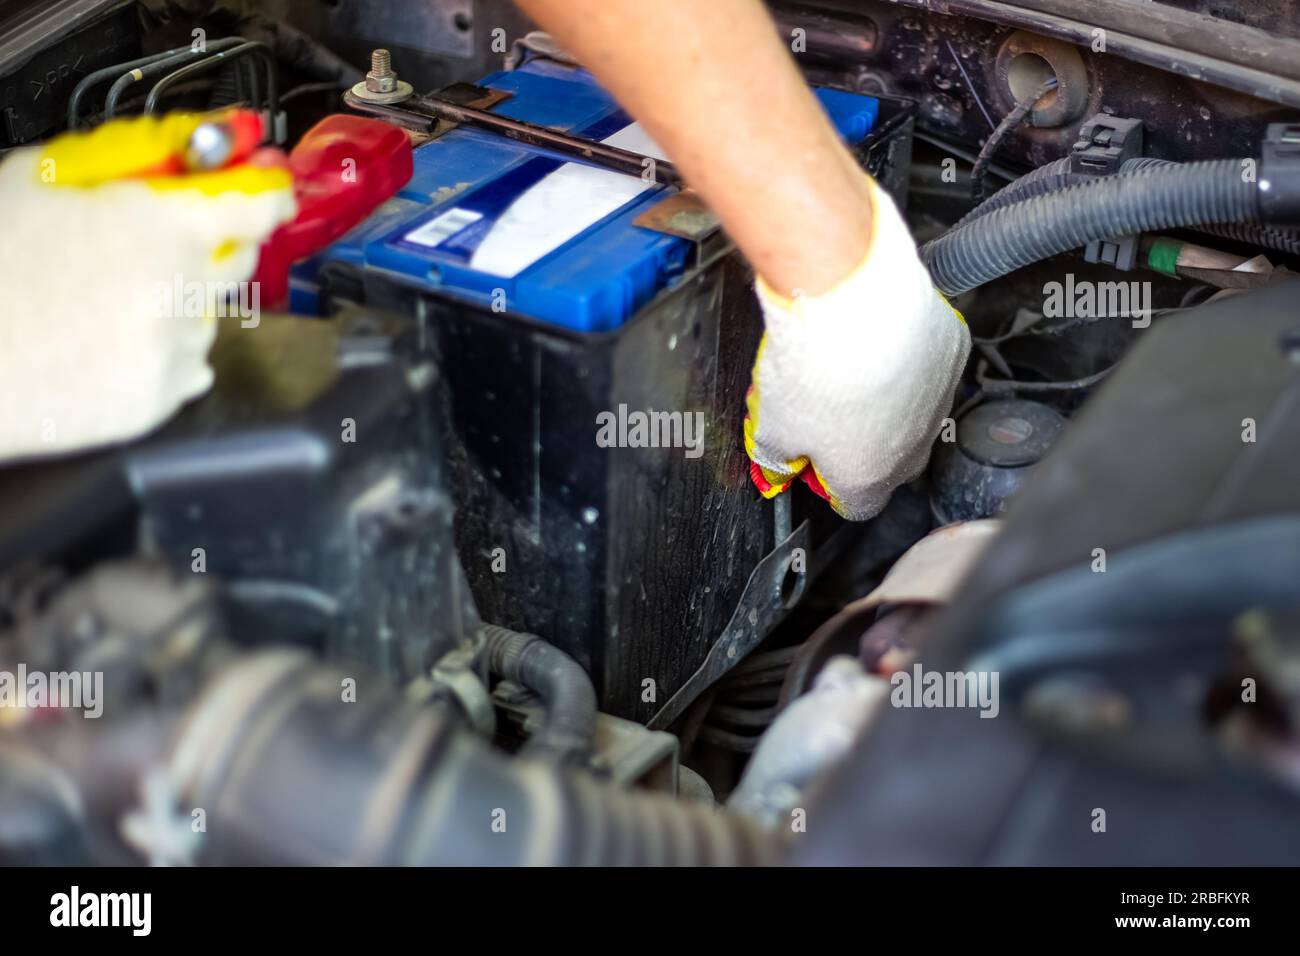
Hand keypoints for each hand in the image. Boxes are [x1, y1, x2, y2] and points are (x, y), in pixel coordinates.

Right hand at [0, 111, 295, 461]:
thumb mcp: (38, 183)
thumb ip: (117, 167)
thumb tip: (170, 161)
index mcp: (161, 225)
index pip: (254, 207)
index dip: (267, 198)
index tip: (273, 196)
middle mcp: (184, 287)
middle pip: (237, 263)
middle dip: (207, 252)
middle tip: (148, 253)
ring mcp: (179, 346)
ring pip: (207, 317)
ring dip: (176, 308)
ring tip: (103, 309)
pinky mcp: (167, 395)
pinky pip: (191, 367)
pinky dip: (162, 355)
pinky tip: (108, 345)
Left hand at [744, 177, 969, 520]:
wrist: (853, 302)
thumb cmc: (814, 368)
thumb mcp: (772, 428)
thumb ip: (774, 459)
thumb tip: (774, 471)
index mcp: (869, 479)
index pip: (853, 505)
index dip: (826, 482)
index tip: (808, 456)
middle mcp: (914, 449)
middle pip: (885, 463)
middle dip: (856, 444)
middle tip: (823, 411)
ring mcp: (939, 402)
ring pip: (911, 415)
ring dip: (882, 403)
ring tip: (846, 370)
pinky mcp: (952, 356)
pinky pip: (927, 369)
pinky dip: (905, 361)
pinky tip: (875, 342)